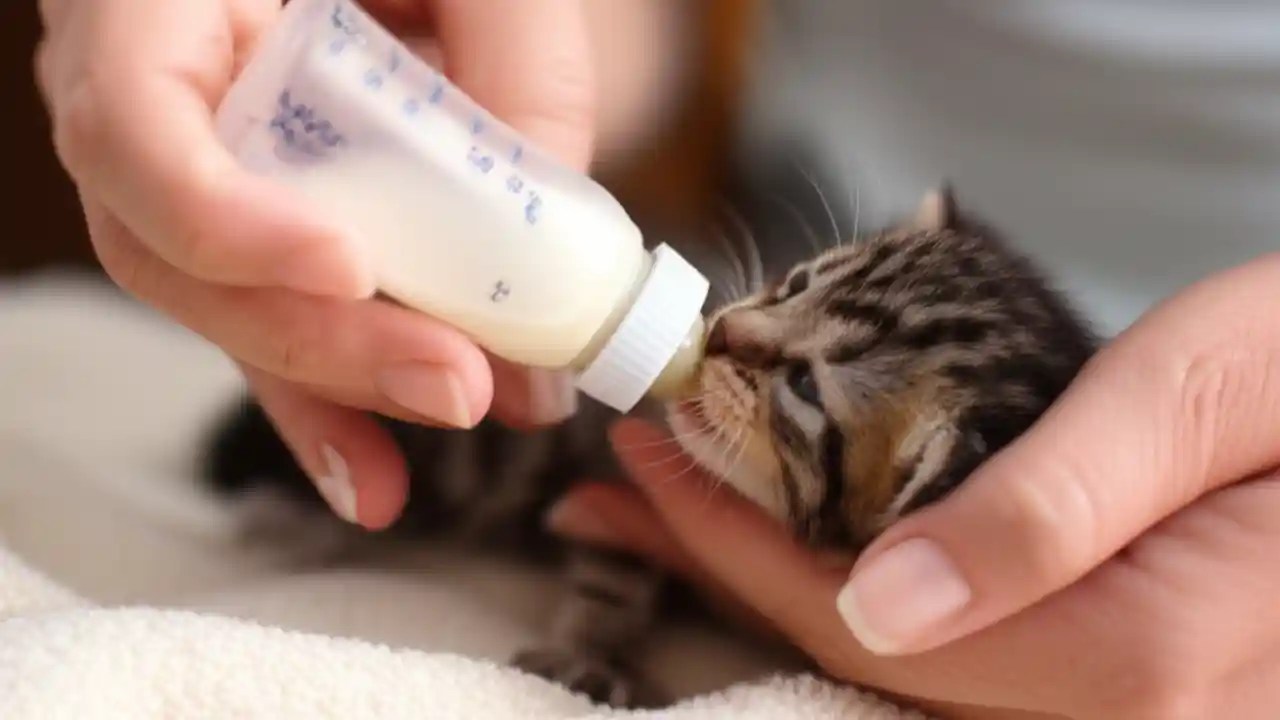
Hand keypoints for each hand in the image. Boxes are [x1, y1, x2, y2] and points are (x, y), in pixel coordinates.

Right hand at [37, 0, 595, 527]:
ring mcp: (189, 180)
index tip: (348, 264)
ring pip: (232, 312)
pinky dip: (330, 403)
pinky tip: (378, 473)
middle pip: (185, 256)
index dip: (224, 215)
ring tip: (460, 419)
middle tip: (457, 383)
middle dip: (326, 338)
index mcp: (156, 6)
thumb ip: (522, 73)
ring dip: (345, 387)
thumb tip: (551, 260)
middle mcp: (145, 102)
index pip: (131, 125)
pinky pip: (271, 328)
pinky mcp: (250, 238)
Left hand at [550, 252, 1279, 717]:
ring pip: (898, 678)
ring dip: (771, 591)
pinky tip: (796, 552)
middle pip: (858, 665)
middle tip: (619, 500)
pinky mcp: (1124, 695)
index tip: (650, 454)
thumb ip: (1049, 512)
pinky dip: (850, 605)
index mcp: (1133, 664)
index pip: (864, 623)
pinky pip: (957, 671)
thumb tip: (880, 604)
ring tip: (672, 520)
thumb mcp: (1199, 401)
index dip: (737, 540)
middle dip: (725, 573)